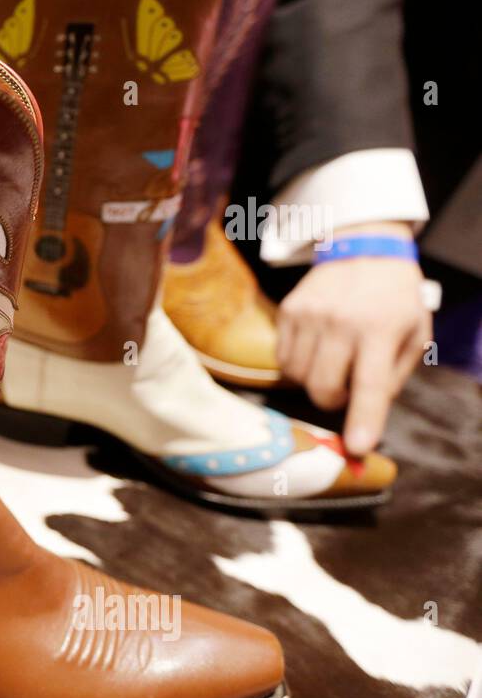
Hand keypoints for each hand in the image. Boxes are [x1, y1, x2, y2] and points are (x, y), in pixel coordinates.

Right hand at [278, 228, 430, 455]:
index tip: (356, 447)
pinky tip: (314, 350)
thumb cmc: (395, 300)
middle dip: (332, 401)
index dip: (363, 419)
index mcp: (379, 329)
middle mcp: (340, 322)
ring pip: (297, 377)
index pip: (369, 384)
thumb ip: (392, 377)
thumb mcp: (415, 335)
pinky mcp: (287, 312)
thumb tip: (365, 416)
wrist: (364, 250)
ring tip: (330, 364)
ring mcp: (308, 316)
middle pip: (322, 388)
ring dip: (313, 382)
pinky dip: (297, 365)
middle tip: (345, 390)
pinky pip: (282, 358)